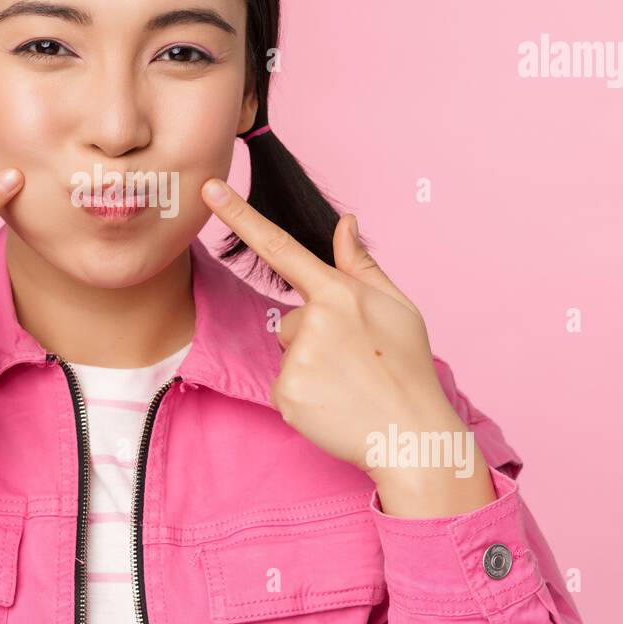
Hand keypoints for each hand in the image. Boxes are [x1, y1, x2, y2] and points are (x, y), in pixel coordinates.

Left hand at [199, 178, 470, 480]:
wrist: (413, 435)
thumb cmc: (408, 367)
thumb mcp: (397, 307)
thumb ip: (361, 265)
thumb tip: (344, 223)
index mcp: (340, 292)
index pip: (279, 246)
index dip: (240, 215)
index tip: (209, 188)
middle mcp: (314, 320)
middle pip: (290, 320)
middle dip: (314, 338)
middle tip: (356, 363)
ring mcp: (298, 358)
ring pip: (286, 352)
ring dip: (310, 367)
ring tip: (349, 385)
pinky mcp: (286, 393)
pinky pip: (283, 385)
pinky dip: (304, 396)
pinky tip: (334, 404)